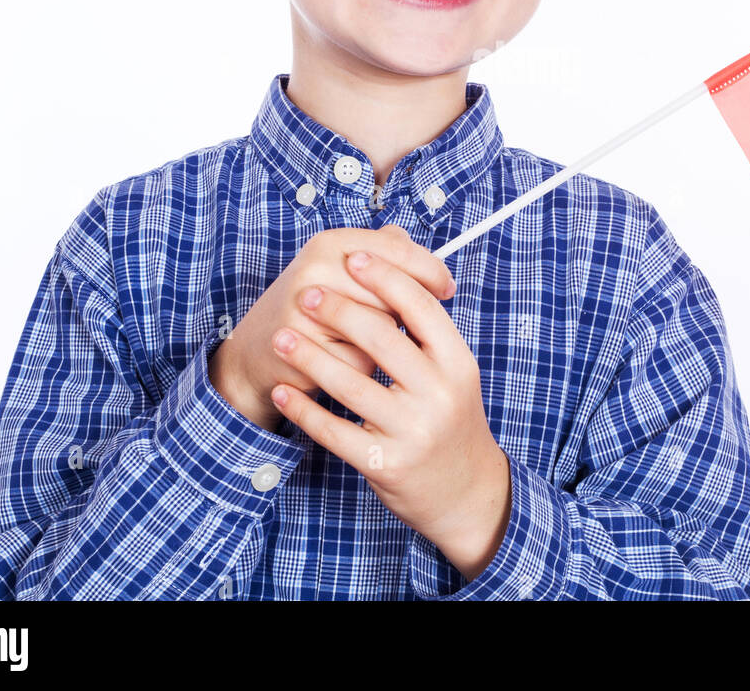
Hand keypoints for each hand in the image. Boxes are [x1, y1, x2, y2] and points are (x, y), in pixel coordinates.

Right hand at [209, 224, 455, 431]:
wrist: (257, 352)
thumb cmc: (314, 308)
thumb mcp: (343, 271)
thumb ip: (387, 256)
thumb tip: (435, 264)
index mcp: (332, 241)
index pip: (399, 249)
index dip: (431, 270)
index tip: (448, 288)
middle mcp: (316, 268)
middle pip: (394, 292)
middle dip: (404, 312)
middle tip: (397, 322)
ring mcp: (306, 308)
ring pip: (382, 328)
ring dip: (385, 343)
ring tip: (362, 339)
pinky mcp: (304, 349)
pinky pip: (361, 362)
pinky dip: (362, 367)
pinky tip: (342, 360)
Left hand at [269, 249, 510, 581]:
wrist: (466, 491)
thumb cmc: (450, 418)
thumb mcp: (453, 371)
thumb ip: (427, 326)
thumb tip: (399, 261)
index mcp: (457, 363)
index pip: (421, 307)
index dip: (386, 277)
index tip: (353, 257)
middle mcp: (438, 394)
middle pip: (382, 337)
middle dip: (339, 309)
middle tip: (307, 293)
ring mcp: (412, 430)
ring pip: (350, 383)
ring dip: (309, 356)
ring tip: (282, 336)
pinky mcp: (385, 462)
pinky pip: (334, 431)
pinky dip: (302, 409)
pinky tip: (282, 391)